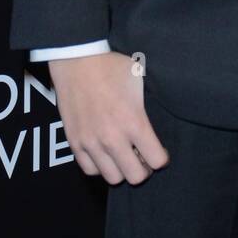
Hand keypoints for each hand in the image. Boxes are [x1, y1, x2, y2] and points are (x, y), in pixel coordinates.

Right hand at [48, 51, 169, 183]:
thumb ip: (149, 106)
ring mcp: (92, 142)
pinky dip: (100, 166)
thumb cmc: (111, 66)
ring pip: (113, 178)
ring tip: (123, 155)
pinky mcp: (75, 142)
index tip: (159, 151)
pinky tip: (105, 153)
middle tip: (142, 157)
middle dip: (144, 169)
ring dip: (122, 169)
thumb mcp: (140, 80)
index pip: (157, 160)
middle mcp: (113, 137)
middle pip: (136, 176)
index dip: (161, 158)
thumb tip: (162, 117)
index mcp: (134, 121)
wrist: (77, 59)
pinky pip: (90, 170)